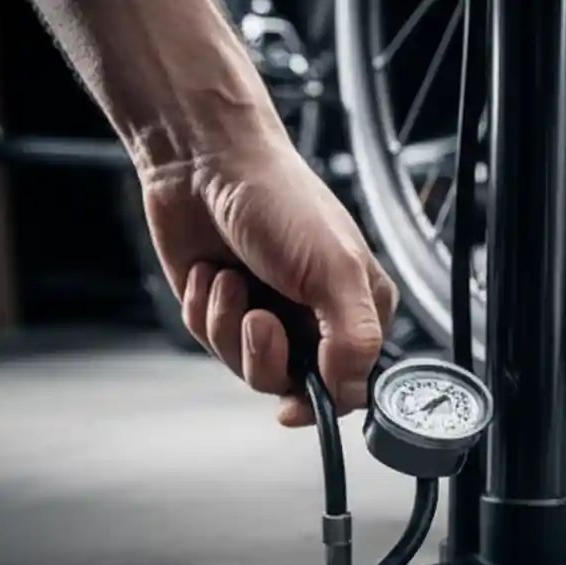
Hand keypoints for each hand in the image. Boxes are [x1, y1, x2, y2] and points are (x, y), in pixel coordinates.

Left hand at [140, 139, 397, 425]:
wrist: (206, 162)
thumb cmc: (281, 201)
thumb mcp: (335, 272)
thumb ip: (353, 339)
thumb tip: (348, 392)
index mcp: (360, 309)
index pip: (354, 384)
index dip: (324, 397)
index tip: (298, 401)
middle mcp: (316, 319)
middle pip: (295, 385)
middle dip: (266, 355)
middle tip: (260, 317)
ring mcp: (269, 316)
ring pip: (248, 368)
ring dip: (229, 327)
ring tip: (232, 279)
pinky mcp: (225, 312)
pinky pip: (212, 343)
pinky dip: (206, 311)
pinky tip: (213, 273)